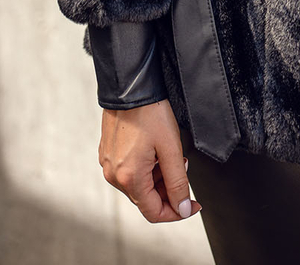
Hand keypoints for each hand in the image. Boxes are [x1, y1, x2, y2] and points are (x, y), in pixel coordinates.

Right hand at [98, 100, 201, 223]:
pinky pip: (129, 171)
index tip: (191, 205)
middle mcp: (114, 175)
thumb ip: (177, 182)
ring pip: (138, 185)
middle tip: (183, 169)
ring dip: (158, 178)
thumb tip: (182, 208)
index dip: (176, 212)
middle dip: (168, 190)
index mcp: (129, 177)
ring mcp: (109, 163)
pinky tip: (156, 152)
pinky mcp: (108, 153)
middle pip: (146, 199)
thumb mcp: (171, 148)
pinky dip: (147, 169)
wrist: (130, 86)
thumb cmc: (150, 112)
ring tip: (171, 157)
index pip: (153, 212)